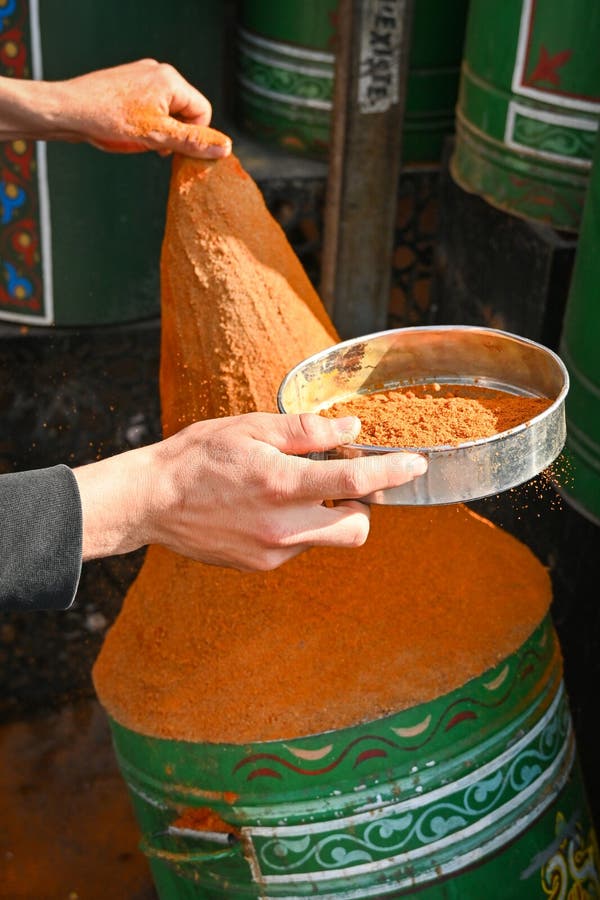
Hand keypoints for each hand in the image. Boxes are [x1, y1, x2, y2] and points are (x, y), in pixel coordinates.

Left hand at [0, 59, 230, 158]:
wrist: (67, 110)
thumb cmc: (109, 120)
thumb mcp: (157, 137)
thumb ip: (193, 142)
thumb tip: (226, 149)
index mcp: (171, 80)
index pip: (203, 113)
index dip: (192, 137)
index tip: (170, 150)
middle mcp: (159, 72)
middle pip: (186, 111)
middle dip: (174, 133)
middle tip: (151, 146)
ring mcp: (142, 76)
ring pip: (167, 111)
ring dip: (158, 131)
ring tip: (135, 137)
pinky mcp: (128, 84)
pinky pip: (150, 107)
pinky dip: (144, 123)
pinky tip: (126, 129)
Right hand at [73, 412, 427, 571]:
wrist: (151, 501)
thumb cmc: (198, 456)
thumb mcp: (250, 428)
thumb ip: (305, 431)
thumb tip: (350, 431)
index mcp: (281, 484)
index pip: (355, 484)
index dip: (393, 474)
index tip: (415, 465)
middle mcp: (282, 526)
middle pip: (357, 529)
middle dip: (364, 508)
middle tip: (345, 482)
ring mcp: (272, 551)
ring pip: (327, 539)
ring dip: (328, 515)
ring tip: (294, 490)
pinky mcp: (261, 565)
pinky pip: (299, 547)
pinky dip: (299, 527)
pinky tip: (268, 508)